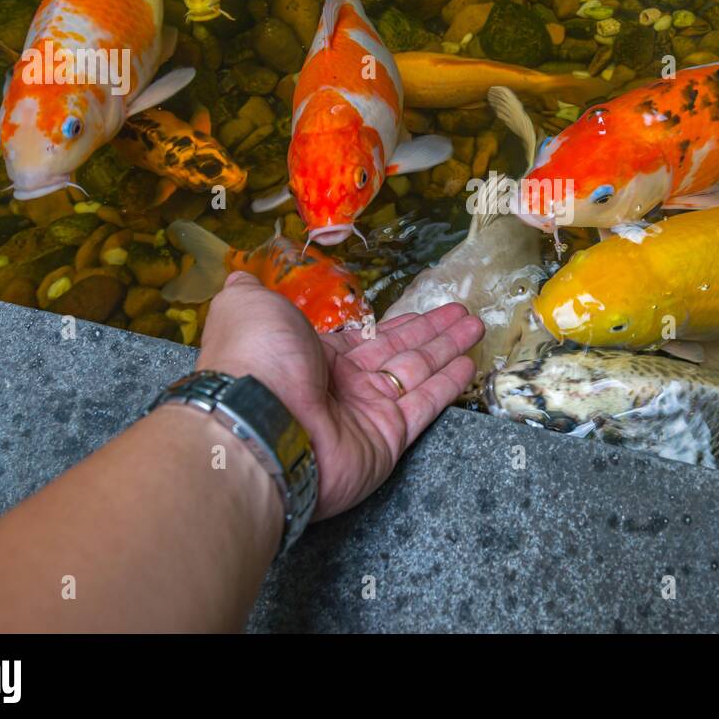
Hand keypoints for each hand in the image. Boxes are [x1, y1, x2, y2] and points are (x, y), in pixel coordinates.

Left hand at [195, 273, 483, 519]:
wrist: (260, 423)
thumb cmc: (257, 358)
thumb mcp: (246, 308)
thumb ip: (253, 294)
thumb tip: (242, 279)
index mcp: (313, 354)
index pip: (367, 337)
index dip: (398, 323)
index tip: (422, 311)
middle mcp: (342, 384)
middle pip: (399, 350)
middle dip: (432, 331)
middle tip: (463, 313)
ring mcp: (366, 413)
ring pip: (418, 372)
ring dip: (447, 348)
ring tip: (476, 327)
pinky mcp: (387, 438)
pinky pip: (423, 405)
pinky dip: (447, 385)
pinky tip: (468, 364)